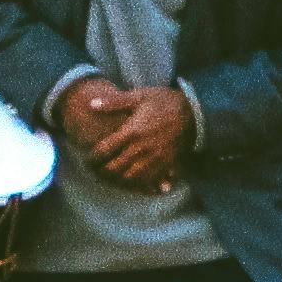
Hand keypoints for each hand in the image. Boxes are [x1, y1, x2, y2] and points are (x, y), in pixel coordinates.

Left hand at [57, 77, 191, 188]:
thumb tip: (91, 104)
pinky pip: (147, 181)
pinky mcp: (165, 165)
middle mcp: (141, 149)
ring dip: (117, 180)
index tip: (87, 160)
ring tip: (109, 178)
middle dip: (101, 172)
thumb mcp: (139, 96)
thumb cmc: (165, 102)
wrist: (194, 113)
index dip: (92, 158)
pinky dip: (136, 185)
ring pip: (129, 178)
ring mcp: (154, 159)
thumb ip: (114, 102)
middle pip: (114, 168)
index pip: (104, 151)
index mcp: (132, 132)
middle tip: (95, 172)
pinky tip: (130, 183)